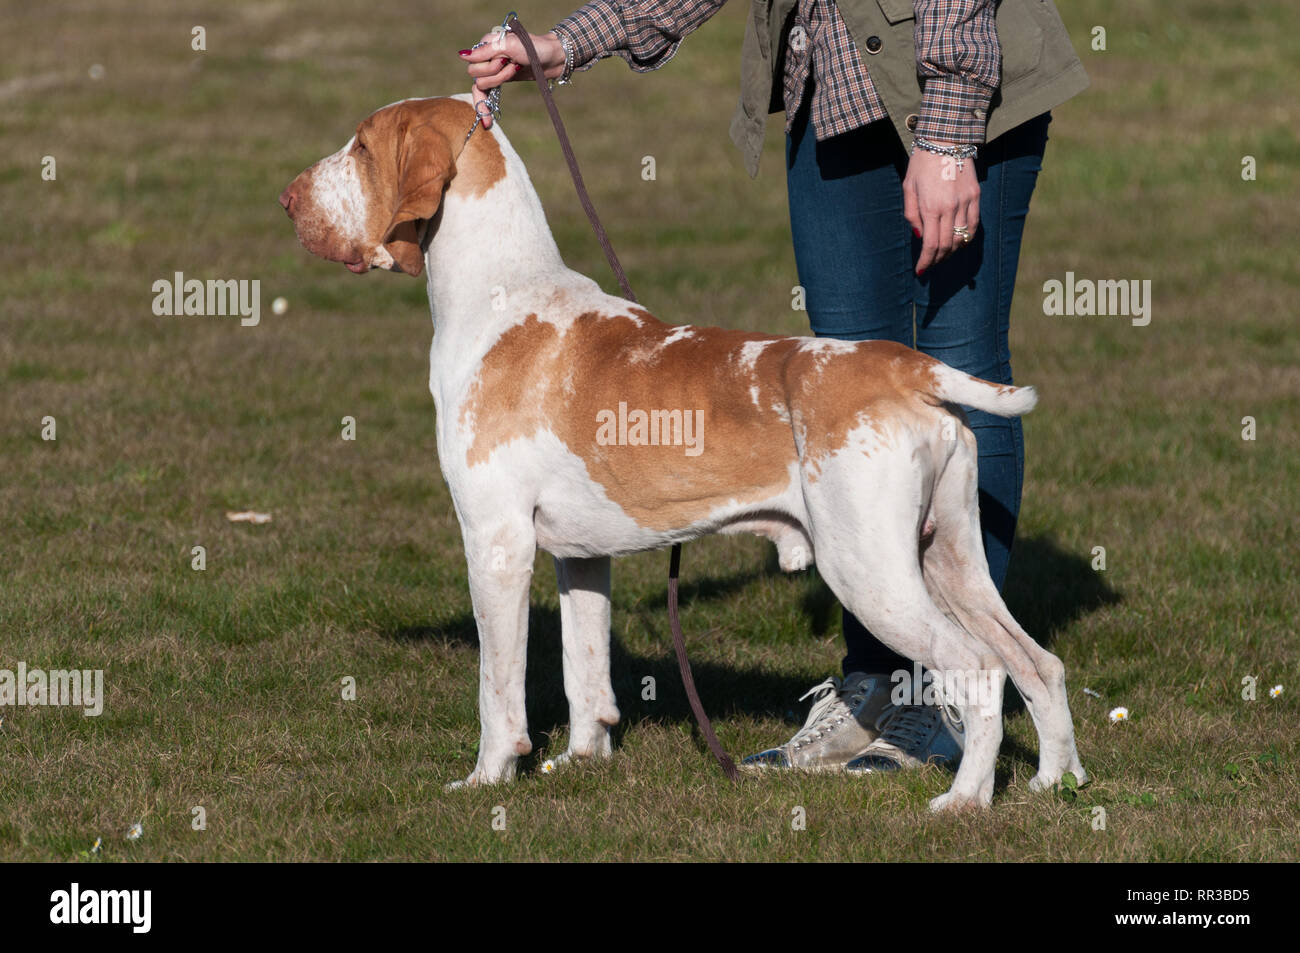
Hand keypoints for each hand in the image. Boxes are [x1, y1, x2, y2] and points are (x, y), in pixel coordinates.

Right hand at [458, 31, 566, 128]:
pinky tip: (487, 121)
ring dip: (501, 79)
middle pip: (476, 74)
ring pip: (482, 85)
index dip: (490, 66)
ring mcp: (491, 69)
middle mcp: (486, 55)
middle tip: (514, 65)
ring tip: (516, 69)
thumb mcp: (511, 44)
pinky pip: (484, 96)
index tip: (507, 61)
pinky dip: (485, 107)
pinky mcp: (498, 81)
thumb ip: (487, 50)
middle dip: (496, 74)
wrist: (552, 58)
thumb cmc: (534, 47)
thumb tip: (464, 56)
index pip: (475, 61)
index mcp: (486, 43)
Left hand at [902, 142, 979, 275]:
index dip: (926, 261)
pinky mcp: (975, 196)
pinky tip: (958, 242)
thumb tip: (919, 237)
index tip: (920, 271)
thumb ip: (911, 215)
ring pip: (961, 238)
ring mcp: (965, 202)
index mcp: (930, 207)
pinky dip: (965, 237)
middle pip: (946, 246)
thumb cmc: (921, 164)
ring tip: (942, 255)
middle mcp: (950, 208)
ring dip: (951, 251)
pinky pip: (973, 224)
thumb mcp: (908, 188)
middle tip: (929, 265)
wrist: (946, 139)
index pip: (931, 245)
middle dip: (937, 260)